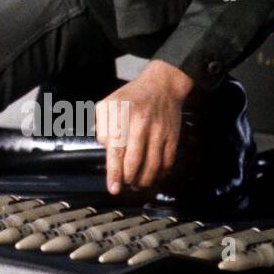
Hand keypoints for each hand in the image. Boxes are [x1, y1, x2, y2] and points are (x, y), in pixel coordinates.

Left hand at [93, 58, 194, 194]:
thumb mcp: (107, 104)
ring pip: (152, 165)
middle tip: (124, 184)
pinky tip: (152, 177)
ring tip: (137, 185)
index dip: (114, 172)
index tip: (113, 188)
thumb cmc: (131, 97)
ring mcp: (159, 131)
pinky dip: (160, 174)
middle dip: (128, 178)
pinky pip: (167, 162)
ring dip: (144, 180)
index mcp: (121, 115)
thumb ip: (101, 126)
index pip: (116, 149)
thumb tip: (105, 148)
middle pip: (134, 161)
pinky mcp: (172, 137)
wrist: (162, 86)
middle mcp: (141, 123)